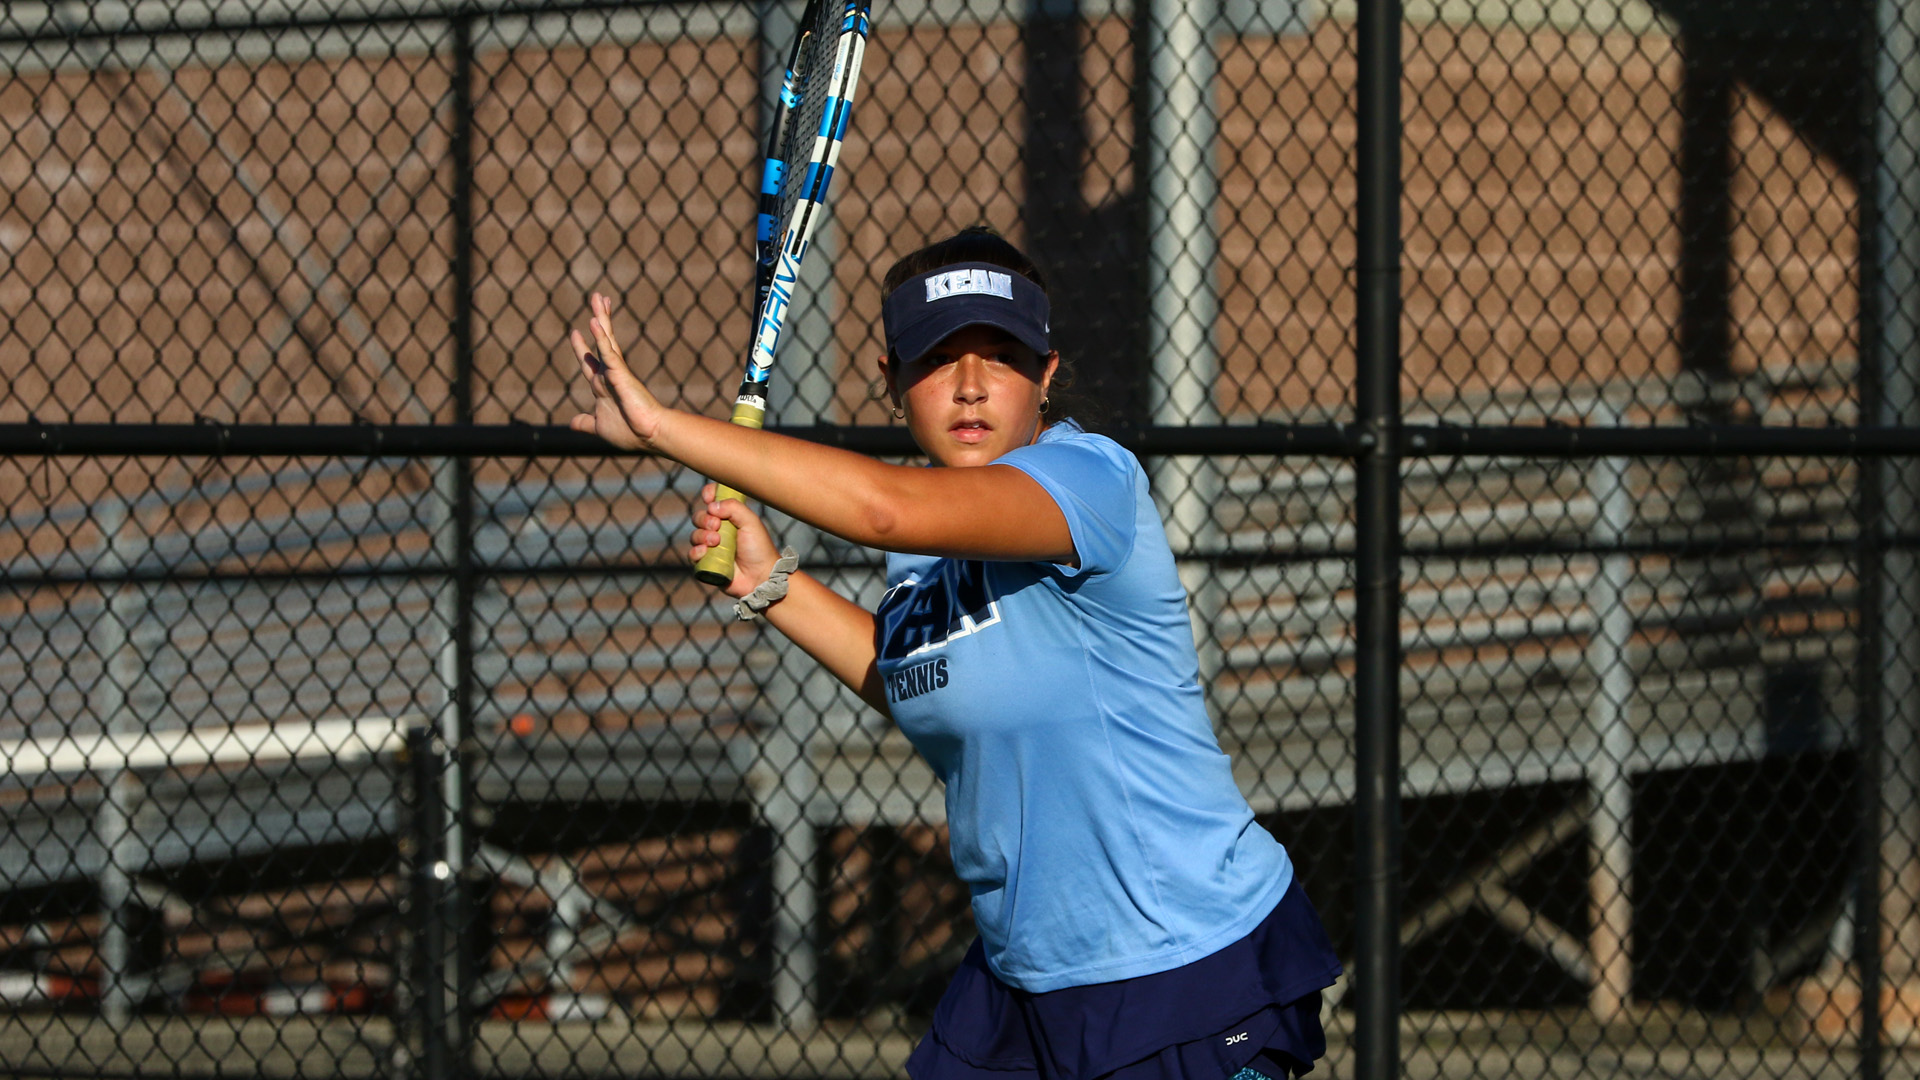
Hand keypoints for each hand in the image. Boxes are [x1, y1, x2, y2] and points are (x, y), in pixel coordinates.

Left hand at [567, 292, 668, 451]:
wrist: (649, 436)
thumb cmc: (629, 433)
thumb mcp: (599, 426)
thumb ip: (585, 422)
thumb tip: (572, 423)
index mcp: (603, 387)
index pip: (590, 361)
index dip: (582, 347)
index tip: (576, 331)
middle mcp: (609, 375)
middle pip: (601, 341)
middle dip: (599, 319)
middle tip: (597, 298)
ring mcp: (616, 372)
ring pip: (606, 339)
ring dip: (601, 318)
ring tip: (598, 298)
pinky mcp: (621, 374)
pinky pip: (608, 352)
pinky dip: (600, 338)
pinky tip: (595, 322)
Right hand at [689, 483, 782, 598]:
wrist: (760, 576)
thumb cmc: (759, 548)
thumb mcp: (751, 522)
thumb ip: (734, 508)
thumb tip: (711, 506)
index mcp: (730, 517)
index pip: (713, 499)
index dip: (708, 495)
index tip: (708, 498)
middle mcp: (719, 530)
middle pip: (699, 517)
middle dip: (705, 519)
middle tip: (717, 526)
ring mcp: (711, 547)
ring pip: (695, 535)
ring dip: (702, 536)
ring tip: (716, 542)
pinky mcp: (706, 563)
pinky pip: (692, 554)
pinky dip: (696, 551)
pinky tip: (705, 552)